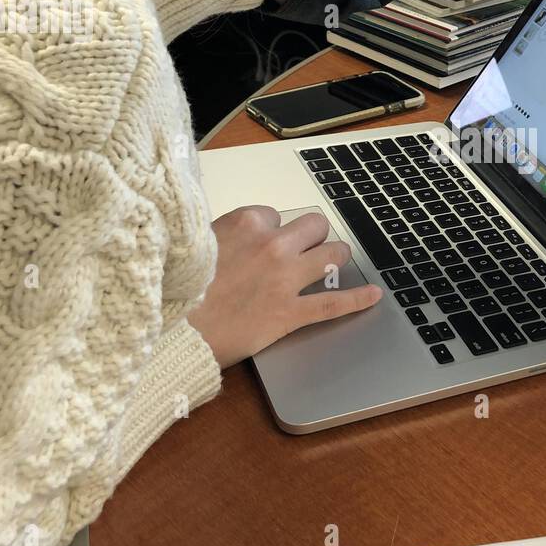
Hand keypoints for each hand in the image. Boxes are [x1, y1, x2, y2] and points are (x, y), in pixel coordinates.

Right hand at [188, 205, 381, 368]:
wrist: (172, 331)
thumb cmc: (175, 291)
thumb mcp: (194, 247)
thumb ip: (221, 238)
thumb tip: (233, 240)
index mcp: (244, 224)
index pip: (274, 214)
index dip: (272, 229)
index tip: (263, 242)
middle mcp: (272, 245)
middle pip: (314, 226)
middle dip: (312, 236)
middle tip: (305, 248)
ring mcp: (285, 278)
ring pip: (332, 254)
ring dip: (334, 257)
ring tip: (333, 263)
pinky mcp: (290, 312)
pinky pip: (334, 302)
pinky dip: (358, 299)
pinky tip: (374, 295)